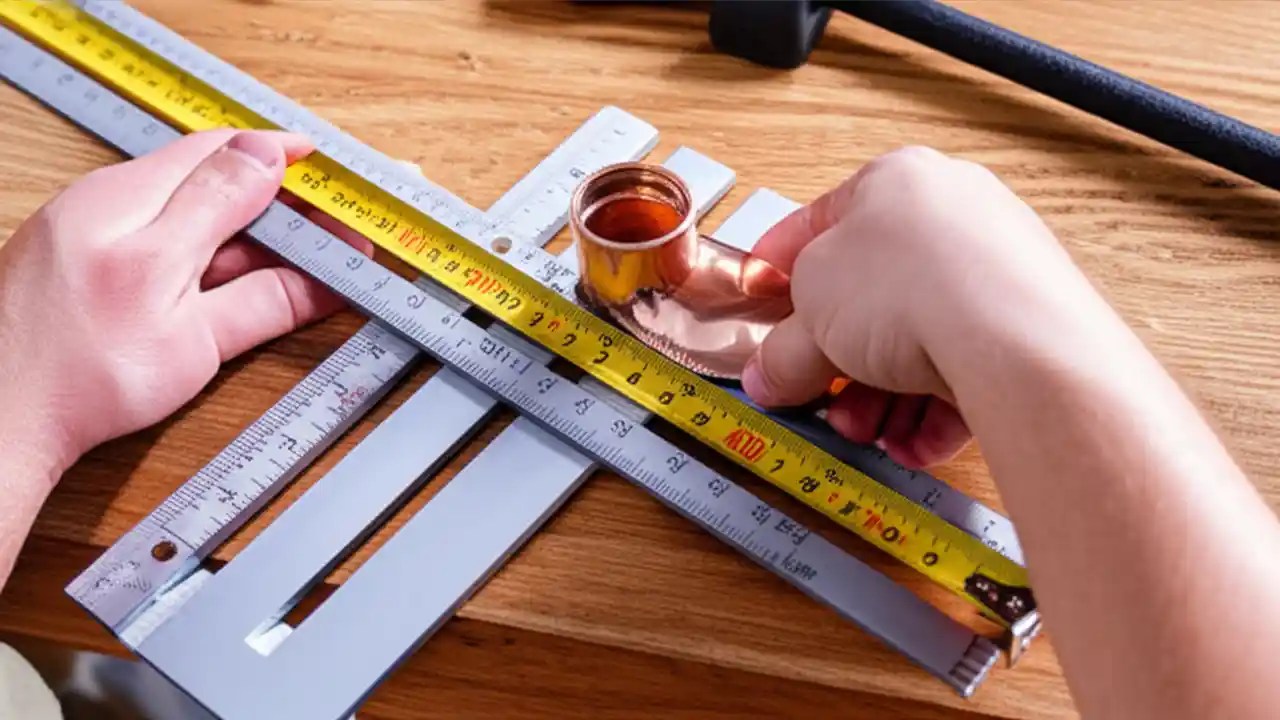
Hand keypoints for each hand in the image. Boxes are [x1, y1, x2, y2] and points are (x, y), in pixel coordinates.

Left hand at [0, 129, 371, 476]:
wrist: (5, 426)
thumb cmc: (79, 375)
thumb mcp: (182, 308)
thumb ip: (227, 228)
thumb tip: (268, 164)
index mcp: (127, 200)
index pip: (222, 152)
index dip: (283, 157)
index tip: (329, 168)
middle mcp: (111, 211)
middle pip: (215, 189)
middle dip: (285, 207)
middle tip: (337, 234)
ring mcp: (101, 246)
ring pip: (200, 228)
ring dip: (262, 241)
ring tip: (318, 266)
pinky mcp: (96, 279)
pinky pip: (175, 256)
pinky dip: (225, 266)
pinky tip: (255, 287)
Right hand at [742, 146, 1084, 466]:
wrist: (1013, 337)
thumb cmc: (915, 288)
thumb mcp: (809, 315)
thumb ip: (782, 349)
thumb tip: (769, 372)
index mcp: (895, 182)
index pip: (818, 226)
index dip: (778, 272)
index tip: (759, 307)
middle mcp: (952, 217)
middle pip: (870, 299)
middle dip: (835, 361)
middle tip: (812, 392)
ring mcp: (997, 271)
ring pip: (918, 343)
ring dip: (878, 397)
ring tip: (863, 428)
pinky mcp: (1028, 329)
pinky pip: (966, 372)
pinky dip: (932, 413)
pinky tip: (910, 442)